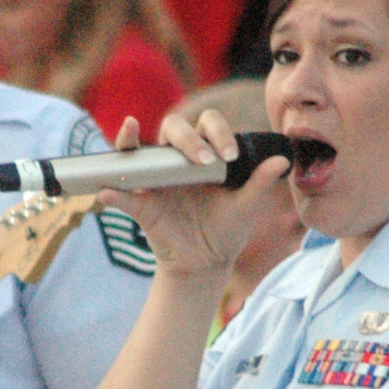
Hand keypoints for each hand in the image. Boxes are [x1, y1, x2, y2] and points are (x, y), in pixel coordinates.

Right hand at [95, 112, 289, 282]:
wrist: (208, 263)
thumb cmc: (228, 228)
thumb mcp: (246, 207)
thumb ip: (260, 182)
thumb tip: (282, 160)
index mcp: (205, 154)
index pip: (207, 125)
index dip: (217, 132)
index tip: (229, 156)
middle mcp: (178, 160)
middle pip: (172, 128)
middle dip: (185, 138)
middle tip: (202, 161)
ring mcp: (156, 179)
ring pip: (137, 151)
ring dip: (130, 140)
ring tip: (130, 132)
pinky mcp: (141, 205)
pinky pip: (122, 196)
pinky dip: (113, 193)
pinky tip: (106, 191)